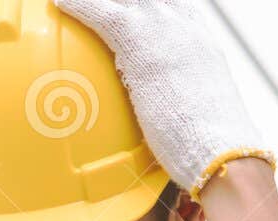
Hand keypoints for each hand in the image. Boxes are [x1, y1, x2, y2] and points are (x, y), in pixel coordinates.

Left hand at [54, 0, 272, 193]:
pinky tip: (60, 1)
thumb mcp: (194, 117)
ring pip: (129, 0)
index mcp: (201, 45)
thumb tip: (167, 129)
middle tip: (105, 3)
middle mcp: (185, 30)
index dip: (158, 5)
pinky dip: (80, 5)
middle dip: (130, 0)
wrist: (218, 149)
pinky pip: (104, 14)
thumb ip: (176, 109)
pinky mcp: (141, 44)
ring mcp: (165, 32)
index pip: (177, 9)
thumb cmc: (208, 148)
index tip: (142, 6)